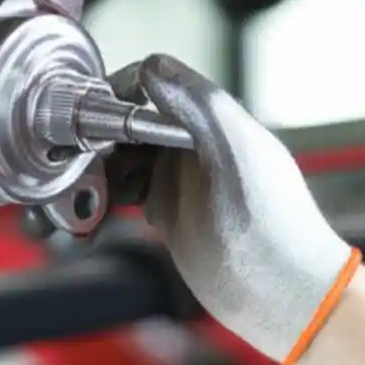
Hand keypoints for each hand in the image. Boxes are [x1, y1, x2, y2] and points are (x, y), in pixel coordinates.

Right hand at [107, 54, 360, 364]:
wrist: (286, 297)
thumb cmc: (273, 227)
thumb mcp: (236, 153)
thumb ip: (198, 103)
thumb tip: (150, 67)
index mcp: (211, 120)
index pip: (152, 84)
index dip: (119, 94)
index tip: (94, 116)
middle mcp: (192, 144)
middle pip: (130, 119)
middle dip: (100, 133)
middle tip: (78, 157)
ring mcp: (179, 179)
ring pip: (122, 156)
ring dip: (97, 166)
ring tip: (81, 186)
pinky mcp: (168, 212)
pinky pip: (125, 191)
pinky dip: (102, 195)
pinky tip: (91, 209)